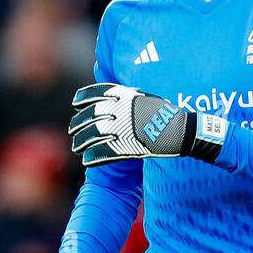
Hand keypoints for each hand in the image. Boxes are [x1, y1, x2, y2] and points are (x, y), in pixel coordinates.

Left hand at [68, 82, 226, 166]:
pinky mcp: (125, 146)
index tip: (76, 103)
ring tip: (76, 146)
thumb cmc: (166, 113)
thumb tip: (123, 92)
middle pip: (90, 116)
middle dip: (79, 123)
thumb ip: (130, 96)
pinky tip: (86, 160)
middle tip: (72, 128)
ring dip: (82, 141)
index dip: (83, 98)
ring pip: (93, 135)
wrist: (180, 129)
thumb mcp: (146, 97)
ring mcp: (121, 129)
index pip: (96, 94)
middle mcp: (119, 110)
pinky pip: (104, 152)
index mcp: (124, 96)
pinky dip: (93, 156)